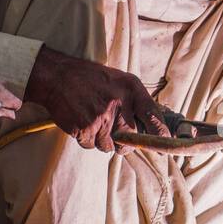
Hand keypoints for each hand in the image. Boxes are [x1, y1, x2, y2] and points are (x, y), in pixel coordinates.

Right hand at [25, 45, 170, 153]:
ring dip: (101, 140)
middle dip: (123, 142)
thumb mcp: (120, 81)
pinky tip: (82, 122)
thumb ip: (136, 101)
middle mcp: (119, 104)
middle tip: (113, 132)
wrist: (58, 77)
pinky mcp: (84, 128)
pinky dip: (86, 139)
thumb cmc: (91, 79)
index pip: (153, 117)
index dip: (161, 135)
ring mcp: (101, 117)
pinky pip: (90, 146)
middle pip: (130, 139)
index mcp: (131, 90)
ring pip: (108, 146)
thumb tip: (155, 125)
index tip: (164, 146)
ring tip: (94, 121)